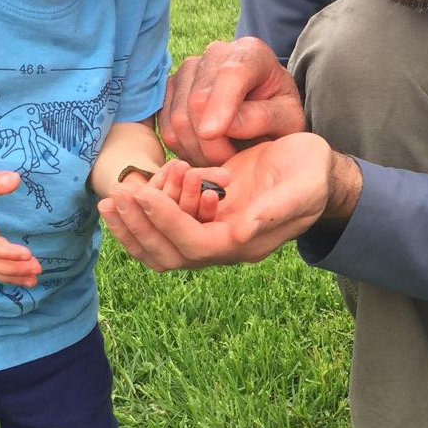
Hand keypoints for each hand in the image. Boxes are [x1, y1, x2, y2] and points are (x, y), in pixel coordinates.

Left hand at [99, 135, 359, 270]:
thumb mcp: (303, 188)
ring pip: (159, 248)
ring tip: (112, 198)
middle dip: (138, 228)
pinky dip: (143, 215)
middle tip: (115, 196)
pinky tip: (130, 191)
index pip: (192, 244)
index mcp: (243, 245)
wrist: (315, 171)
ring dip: (133, 226)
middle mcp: (222, 246)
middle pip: (167, 255)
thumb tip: (241, 233)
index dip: (164, 221)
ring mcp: (210, 235)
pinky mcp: (203, 218)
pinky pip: (164, 228)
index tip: (141, 192)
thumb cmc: (312, 176)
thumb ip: (275, 212)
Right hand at [158, 37, 304, 165]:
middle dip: (211, 142)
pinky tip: (204, 153)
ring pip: (178, 117)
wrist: (262, 109)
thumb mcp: (287, 119)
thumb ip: (263, 118)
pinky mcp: (171, 90)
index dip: (220, 104)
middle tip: (230, 162)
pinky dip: (183, 148)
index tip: (213, 134)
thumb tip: (228, 126)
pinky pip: (166, 127)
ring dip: (197, 149)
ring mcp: (188, 70)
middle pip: (197, 100)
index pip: (231, 74)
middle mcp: (215, 54)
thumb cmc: (279, 114)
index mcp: (251, 53)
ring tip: (220, 159)